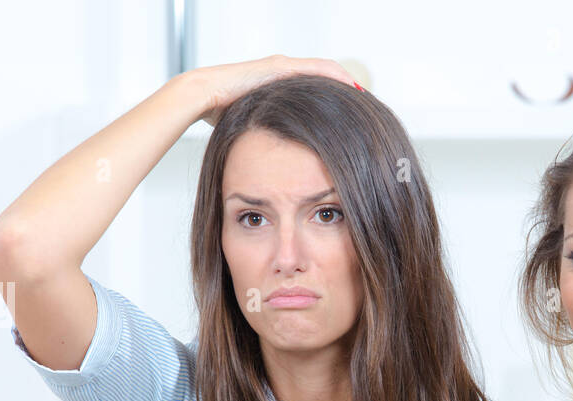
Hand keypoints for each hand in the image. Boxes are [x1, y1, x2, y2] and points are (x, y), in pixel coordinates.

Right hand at [191, 54, 361, 126]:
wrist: (204, 96)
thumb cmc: (221, 115)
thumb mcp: (255, 128)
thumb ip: (270, 135)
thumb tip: (281, 161)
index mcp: (279, 88)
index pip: (315, 94)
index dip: (334, 104)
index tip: (352, 119)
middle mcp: (284, 72)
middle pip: (325, 81)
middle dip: (346, 94)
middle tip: (368, 108)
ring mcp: (283, 66)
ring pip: (325, 72)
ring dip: (346, 83)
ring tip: (365, 98)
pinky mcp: (282, 66)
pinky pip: (317, 69)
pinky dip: (337, 76)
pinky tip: (352, 87)